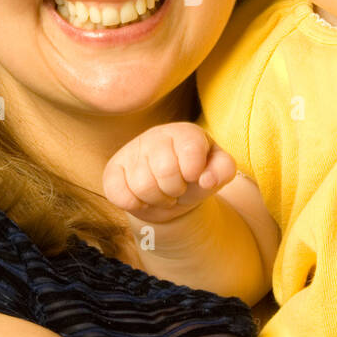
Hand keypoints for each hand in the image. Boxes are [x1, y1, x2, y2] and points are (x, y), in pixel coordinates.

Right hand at [102, 122, 236, 223]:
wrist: (171, 193)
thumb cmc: (197, 177)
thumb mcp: (217, 172)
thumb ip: (223, 169)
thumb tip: (206, 178)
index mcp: (185, 133)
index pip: (189, 148)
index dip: (193, 170)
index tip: (193, 175)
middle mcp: (156, 136)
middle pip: (165, 170)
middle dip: (175, 189)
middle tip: (177, 189)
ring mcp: (132, 151)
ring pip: (142, 186)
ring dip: (157, 199)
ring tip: (162, 193)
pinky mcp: (113, 170)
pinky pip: (119, 194)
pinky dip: (134, 203)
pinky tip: (141, 197)